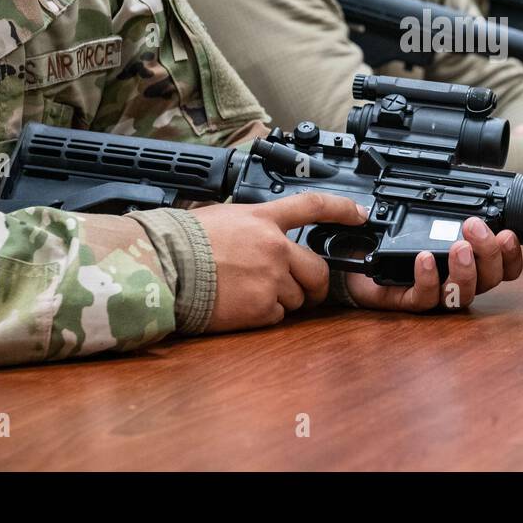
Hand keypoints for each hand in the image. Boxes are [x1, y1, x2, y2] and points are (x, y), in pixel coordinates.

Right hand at [194, 192, 365, 331]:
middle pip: (317, 268)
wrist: (163, 267)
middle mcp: (274, 247)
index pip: (312, 206)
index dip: (342, 209)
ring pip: (298, 297)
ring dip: (283, 299)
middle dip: (316, 284)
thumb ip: (253, 226)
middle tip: (307, 291)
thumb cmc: (182, 242)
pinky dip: (265, 316)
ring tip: (251, 294)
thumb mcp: (223, 218)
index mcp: (263, 218)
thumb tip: (263, 235)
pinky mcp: (261, 307)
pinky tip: (241, 307)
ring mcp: (270, 278)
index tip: (360, 215)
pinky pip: (278, 316)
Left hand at [346, 216, 522, 311]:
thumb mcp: (430, 215)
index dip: (512, 257)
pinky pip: (424, 298)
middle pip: (488, 280)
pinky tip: (424, 258)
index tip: (508, 235)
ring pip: (460, 294)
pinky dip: (428, 279)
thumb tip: (480, 191)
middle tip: (475, 228)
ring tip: (459, 246)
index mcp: (470, 261)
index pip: (504, 268)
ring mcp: (434, 293)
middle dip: (488, 254)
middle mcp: (456, 280)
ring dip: (464, 271)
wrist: (357, 251)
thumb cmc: (397, 235)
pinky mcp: (406, 300)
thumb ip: (456, 210)